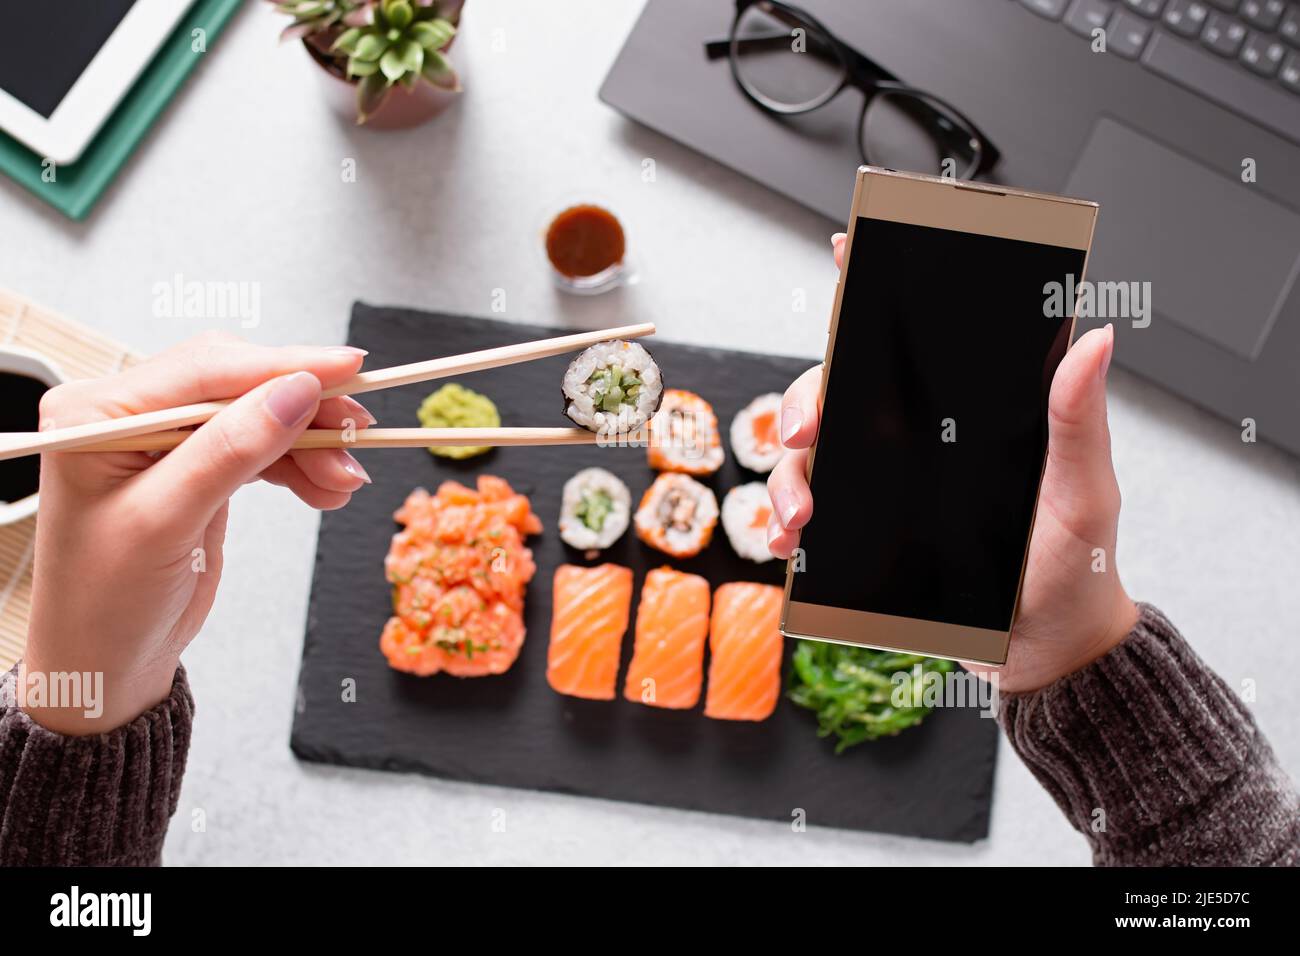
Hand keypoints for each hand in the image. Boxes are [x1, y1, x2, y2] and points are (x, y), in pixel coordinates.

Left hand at [19, 332, 375, 733]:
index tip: (347, 367)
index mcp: (100, 412)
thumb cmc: (104, 602)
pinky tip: (327, 486)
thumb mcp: (164, 523)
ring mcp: (168, 439)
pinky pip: (262, 446)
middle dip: (304, 409)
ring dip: (311, 442)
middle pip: (240, 385)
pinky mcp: (199, 465)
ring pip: (260, 415)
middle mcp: (131, 413)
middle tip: (360, 434)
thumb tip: (295, 392)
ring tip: (346, 480)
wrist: (105, 662)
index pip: (206, 368)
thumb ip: (230, 450)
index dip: (283, 364)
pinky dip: (300, 463)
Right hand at [768, 235, 1138, 692]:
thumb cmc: (1077, 567)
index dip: (876, 292)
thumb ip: (1078, 421)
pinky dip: (786, 522)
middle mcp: (916, 443)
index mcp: (965, 415)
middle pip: (841, 392)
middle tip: (807, 429)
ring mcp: (886, 489)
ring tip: (800, 514)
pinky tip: (792, 541)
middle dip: (807, 400)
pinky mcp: (866, 536)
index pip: (915, 342)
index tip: (847, 250)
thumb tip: (1096, 338)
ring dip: (789, 474)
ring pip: (812, 454)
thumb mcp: (1083, 492)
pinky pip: (808, 515)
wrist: (1047, 652)